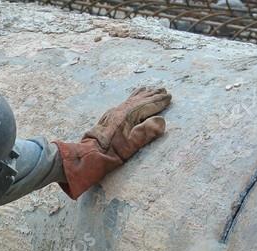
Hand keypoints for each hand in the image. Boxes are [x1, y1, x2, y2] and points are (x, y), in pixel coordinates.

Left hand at [52, 86, 170, 198]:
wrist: (87, 155)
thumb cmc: (109, 154)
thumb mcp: (130, 146)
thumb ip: (146, 133)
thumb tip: (161, 121)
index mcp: (128, 116)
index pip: (148, 105)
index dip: (159, 101)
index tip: (169, 97)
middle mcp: (120, 111)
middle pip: (140, 99)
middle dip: (152, 95)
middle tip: (164, 90)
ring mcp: (113, 113)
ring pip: (131, 99)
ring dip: (142, 94)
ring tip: (150, 89)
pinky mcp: (108, 117)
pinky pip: (124, 103)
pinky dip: (132, 98)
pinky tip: (131, 100)